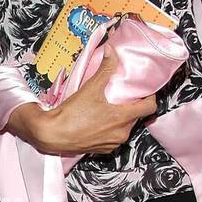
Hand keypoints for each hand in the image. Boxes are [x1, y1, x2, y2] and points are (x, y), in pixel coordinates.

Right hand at [7, 45, 156, 155]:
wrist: (52, 134)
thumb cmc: (71, 114)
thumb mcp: (90, 88)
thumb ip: (105, 69)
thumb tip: (111, 50)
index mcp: (122, 118)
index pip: (149, 108)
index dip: (150, 97)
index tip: (145, 91)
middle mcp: (121, 134)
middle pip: (136, 117)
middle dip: (132, 106)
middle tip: (123, 96)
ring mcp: (112, 144)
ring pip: (125, 128)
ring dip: (121, 118)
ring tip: (110, 108)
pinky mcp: (103, 150)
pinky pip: (114, 138)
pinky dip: (111, 129)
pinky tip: (100, 121)